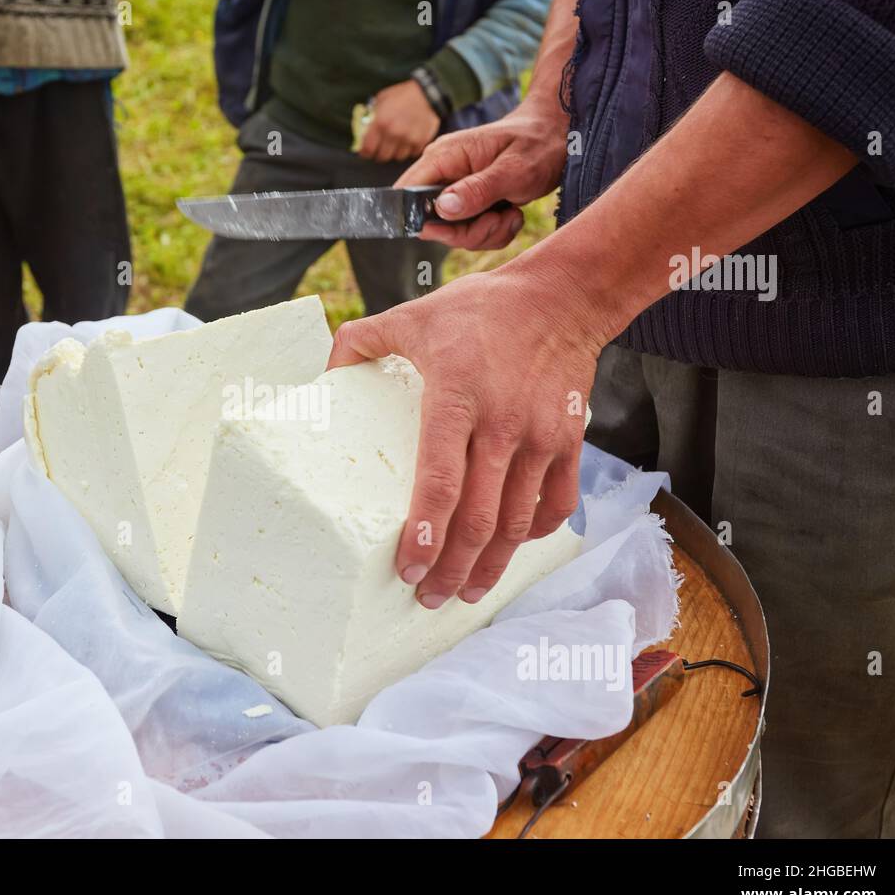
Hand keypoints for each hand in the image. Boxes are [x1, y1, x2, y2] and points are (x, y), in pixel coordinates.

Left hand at [326, 263, 605, 607]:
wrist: (561, 297)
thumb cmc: (481, 309)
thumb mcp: (412, 315)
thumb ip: (361, 341)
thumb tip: (325, 373)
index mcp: (456, 398)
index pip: (439, 482)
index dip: (424, 534)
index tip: (408, 568)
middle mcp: (502, 425)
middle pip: (478, 519)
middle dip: (452, 569)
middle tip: (429, 598)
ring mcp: (541, 438)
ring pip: (517, 523)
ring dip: (491, 566)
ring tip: (466, 592)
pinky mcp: (569, 441)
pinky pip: (556, 504)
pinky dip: (533, 535)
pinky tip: (509, 549)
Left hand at [358, 80, 441, 163]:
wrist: (427, 93)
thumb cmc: (403, 95)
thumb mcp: (382, 100)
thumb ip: (373, 116)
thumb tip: (365, 130)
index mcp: (381, 122)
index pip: (367, 149)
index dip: (365, 152)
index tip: (366, 151)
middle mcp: (393, 133)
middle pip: (382, 157)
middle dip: (380, 152)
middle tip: (382, 147)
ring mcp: (408, 139)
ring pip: (397, 157)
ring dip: (396, 151)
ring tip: (398, 141)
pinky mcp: (420, 142)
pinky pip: (411, 153)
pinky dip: (409, 149)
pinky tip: (409, 139)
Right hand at [395, 103, 569, 248]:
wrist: (559, 135)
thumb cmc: (538, 144)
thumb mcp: (513, 170)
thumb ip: (477, 190)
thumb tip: (441, 209)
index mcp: (444, 157)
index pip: (407, 195)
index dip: (424, 220)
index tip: (459, 226)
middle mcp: (444, 174)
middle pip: (432, 224)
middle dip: (468, 232)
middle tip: (498, 218)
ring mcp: (456, 190)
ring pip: (455, 234)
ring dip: (487, 233)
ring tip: (511, 213)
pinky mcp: (470, 203)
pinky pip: (472, 234)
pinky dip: (495, 232)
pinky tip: (512, 214)